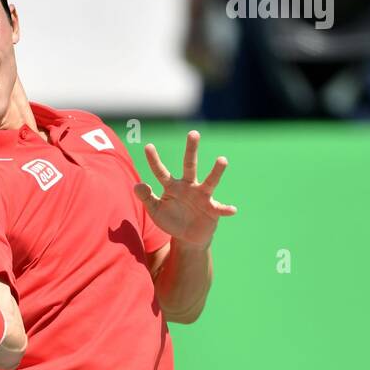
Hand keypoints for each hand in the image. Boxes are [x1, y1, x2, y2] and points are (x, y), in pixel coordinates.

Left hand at [134, 131, 236, 249]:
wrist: (188, 237)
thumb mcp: (155, 211)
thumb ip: (147, 198)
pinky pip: (220, 208)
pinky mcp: (212, 209)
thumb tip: (137, 185)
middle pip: (190, 165)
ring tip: (222, 159)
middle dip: (191, 150)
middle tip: (193, 133)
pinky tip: (232, 210)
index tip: (148, 146)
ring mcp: (202, 196)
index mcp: (172, 186)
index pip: (161, 172)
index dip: (154, 161)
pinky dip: (226, 209)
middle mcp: (189, 186)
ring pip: (210, 181)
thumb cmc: (171, 220)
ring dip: (216, 171)